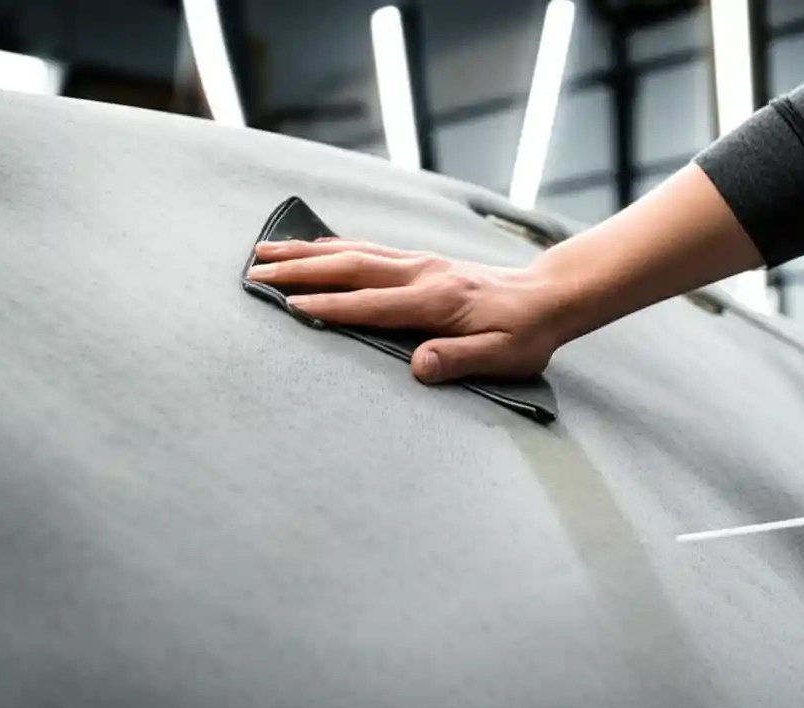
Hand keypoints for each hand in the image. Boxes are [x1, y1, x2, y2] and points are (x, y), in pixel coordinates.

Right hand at [247, 239, 568, 382]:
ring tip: (266, 251)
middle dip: (300, 270)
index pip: (371, 304)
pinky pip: (368, 248)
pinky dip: (333, 246)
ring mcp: (419, 262)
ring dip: (308, 251)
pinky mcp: (420, 260)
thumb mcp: (503, 356)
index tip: (288, 305)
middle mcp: (422, 273)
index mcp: (437, 300)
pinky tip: (313, 247)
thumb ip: (459, 359)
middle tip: (255, 273)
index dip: (330, 305)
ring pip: (353, 251)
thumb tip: (417, 366)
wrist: (548, 296)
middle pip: (350, 266)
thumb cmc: (525, 333)